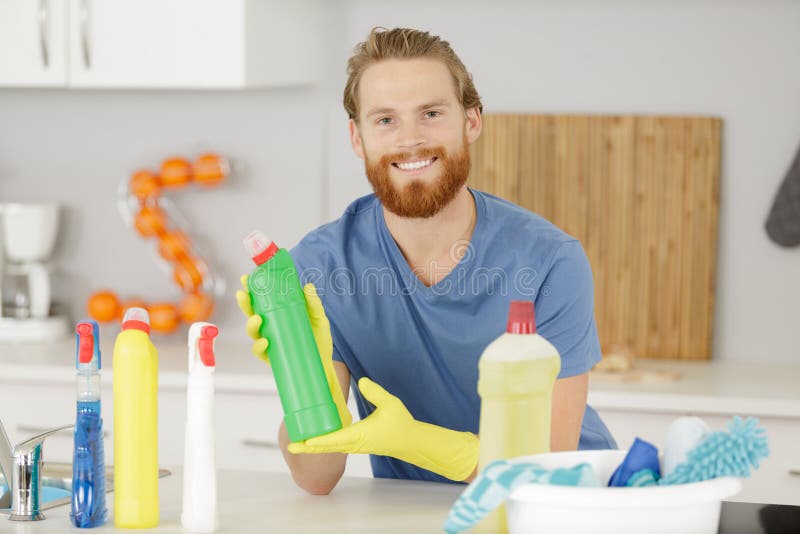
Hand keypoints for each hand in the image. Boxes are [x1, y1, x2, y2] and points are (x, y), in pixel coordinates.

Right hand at [235, 276, 351, 426]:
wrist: (324, 364)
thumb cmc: (319, 339)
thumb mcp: (318, 318)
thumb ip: (313, 303)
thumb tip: (308, 287)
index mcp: (278, 314)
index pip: (261, 300)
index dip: (251, 290)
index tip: (246, 279)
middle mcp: (270, 327)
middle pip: (251, 313)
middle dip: (244, 304)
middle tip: (243, 295)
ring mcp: (270, 341)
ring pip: (252, 332)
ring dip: (251, 325)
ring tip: (257, 319)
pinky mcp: (272, 357)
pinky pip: (260, 352)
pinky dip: (259, 346)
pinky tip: (265, 341)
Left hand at [288, 377, 478, 480]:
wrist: (411, 442)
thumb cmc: (401, 424)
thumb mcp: (391, 404)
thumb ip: (375, 392)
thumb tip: (361, 381)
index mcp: (360, 435)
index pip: (334, 439)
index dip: (318, 440)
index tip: (302, 442)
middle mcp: (355, 443)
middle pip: (327, 447)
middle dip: (308, 447)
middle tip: (290, 445)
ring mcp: (356, 446)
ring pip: (331, 447)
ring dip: (315, 445)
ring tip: (298, 440)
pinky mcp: (358, 444)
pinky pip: (337, 445)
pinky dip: (325, 443)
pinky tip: (317, 437)